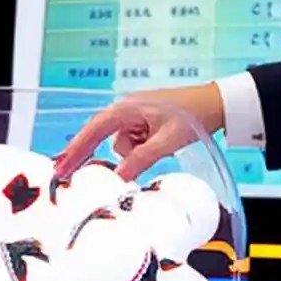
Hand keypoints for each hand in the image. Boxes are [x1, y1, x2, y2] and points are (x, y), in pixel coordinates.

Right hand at [56, 83, 225, 180]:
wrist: (219, 103)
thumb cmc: (194, 113)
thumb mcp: (166, 141)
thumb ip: (140, 160)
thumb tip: (119, 177)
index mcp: (126, 108)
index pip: (93, 131)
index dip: (75, 150)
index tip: (61, 168)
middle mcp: (127, 110)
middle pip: (102, 138)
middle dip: (94, 155)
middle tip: (69, 176)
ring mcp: (136, 117)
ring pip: (123, 146)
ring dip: (137, 154)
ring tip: (163, 147)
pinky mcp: (146, 124)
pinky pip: (136, 145)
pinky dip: (144, 151)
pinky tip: (163, 146)